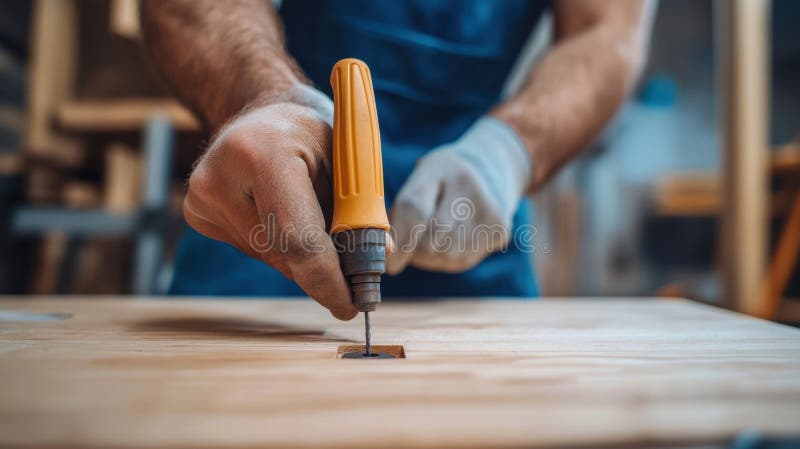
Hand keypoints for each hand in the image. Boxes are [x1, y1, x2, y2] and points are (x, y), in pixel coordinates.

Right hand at [183, 86, 358, 319]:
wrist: (264, 115)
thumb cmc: (312, 137)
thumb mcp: (345, 162)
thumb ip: (361, 212)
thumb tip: (376, 261)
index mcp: (262, 154)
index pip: (298, 239)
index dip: (327, 280)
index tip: (352, 305)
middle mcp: (220, 177)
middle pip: (282, 255)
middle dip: (321, 273)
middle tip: (350, 281)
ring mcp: (201, 197)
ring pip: (268, 257)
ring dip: (301, 258)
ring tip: (314, 221)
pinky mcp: (196, 214)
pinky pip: (252, 249)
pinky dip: (279, 246)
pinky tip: (282, 215)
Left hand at [387, 117, 531, 273]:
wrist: (491, 167)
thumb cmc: (441, 181)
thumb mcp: (417, 182)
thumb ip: (400, 214)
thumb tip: (388, 256)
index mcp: (439, 168)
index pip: (414, 210)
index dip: (399, 242)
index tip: (390, 264)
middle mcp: (467, 187)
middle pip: (429, 242)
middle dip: (416, 249)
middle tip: (417, 236)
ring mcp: (487, 210)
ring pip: (445, 257)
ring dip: (432, 256)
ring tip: (439, 233)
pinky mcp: (500, 230)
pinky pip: (461, 261)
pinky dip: (450, 258)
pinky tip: (457, 237)